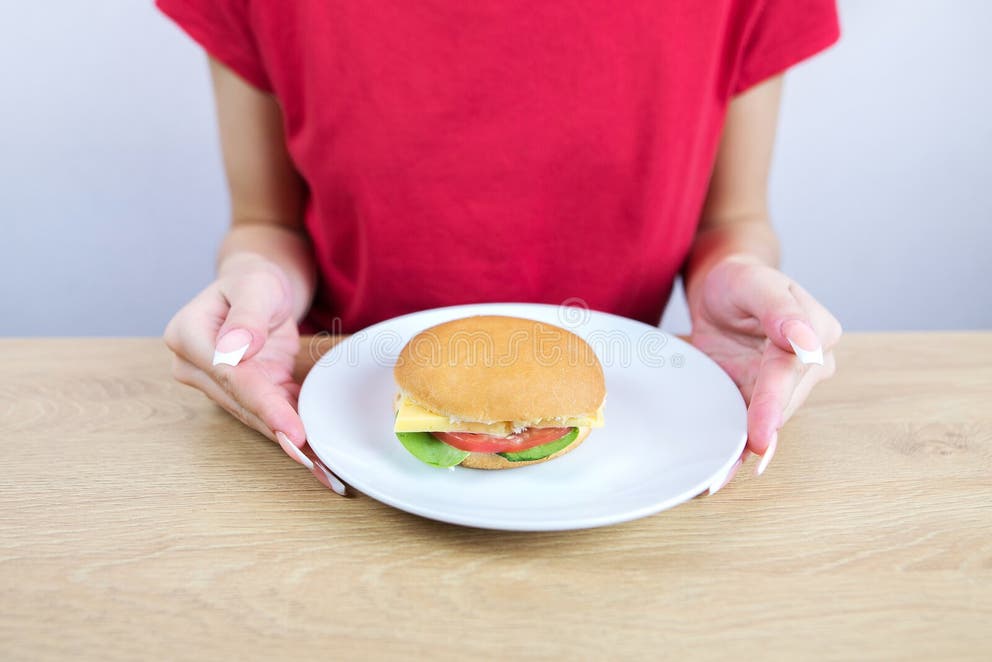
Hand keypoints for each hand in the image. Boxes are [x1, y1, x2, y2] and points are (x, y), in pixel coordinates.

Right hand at [164, 256, 307, 462]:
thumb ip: (247, 316)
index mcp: (188, 335)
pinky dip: (293, 428)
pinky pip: (270, 412)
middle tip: (314, 462)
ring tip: (321, 468)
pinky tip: (317, 452)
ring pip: (256, 414)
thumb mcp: (255, 284)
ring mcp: (217, 382)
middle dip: (279, 432)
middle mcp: (195, 365)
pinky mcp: (245, 390)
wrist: (257, 286)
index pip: (232, 377)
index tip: (293, 431)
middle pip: (243, 403)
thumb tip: (236, 349)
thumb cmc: (253, 280)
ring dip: (287, 439)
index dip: (265, 406)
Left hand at [687, 255, 841, 479]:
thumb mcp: (753, 281)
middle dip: (757, 438)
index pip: (791, 373)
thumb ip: (779, 308)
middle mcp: (809, 366)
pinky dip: (735, 451)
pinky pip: (751, 426)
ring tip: (716, 481)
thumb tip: (808, 340)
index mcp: (818, 332)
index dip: (772, 405)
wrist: (725, 288)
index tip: (761, 436)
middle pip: (780, 405)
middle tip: (725, 471)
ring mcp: (786, 387)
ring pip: (767, 423)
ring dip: (743, 453)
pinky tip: (718, 476)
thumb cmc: (741, 281)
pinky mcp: (761, 398)